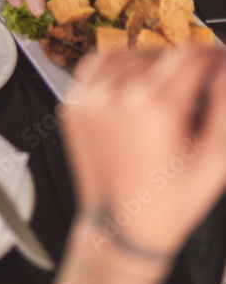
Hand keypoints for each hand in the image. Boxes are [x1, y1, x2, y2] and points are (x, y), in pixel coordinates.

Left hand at [62, 49, 225, 255]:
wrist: (120, 229)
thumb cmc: (169, 204)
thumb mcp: (216, 160)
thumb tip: (225, 67)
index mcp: (154, 108)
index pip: (192, 56)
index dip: (215, 58)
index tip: (221, 67)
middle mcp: (115, 95)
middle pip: (164, 54)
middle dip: (187, 68)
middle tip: (198, 96)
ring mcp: (89, 98)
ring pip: (133, 54)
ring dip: (155, 65)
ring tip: (168, 96)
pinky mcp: (72, 102)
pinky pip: (100, 63)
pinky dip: (121, 66)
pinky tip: (136, 86)